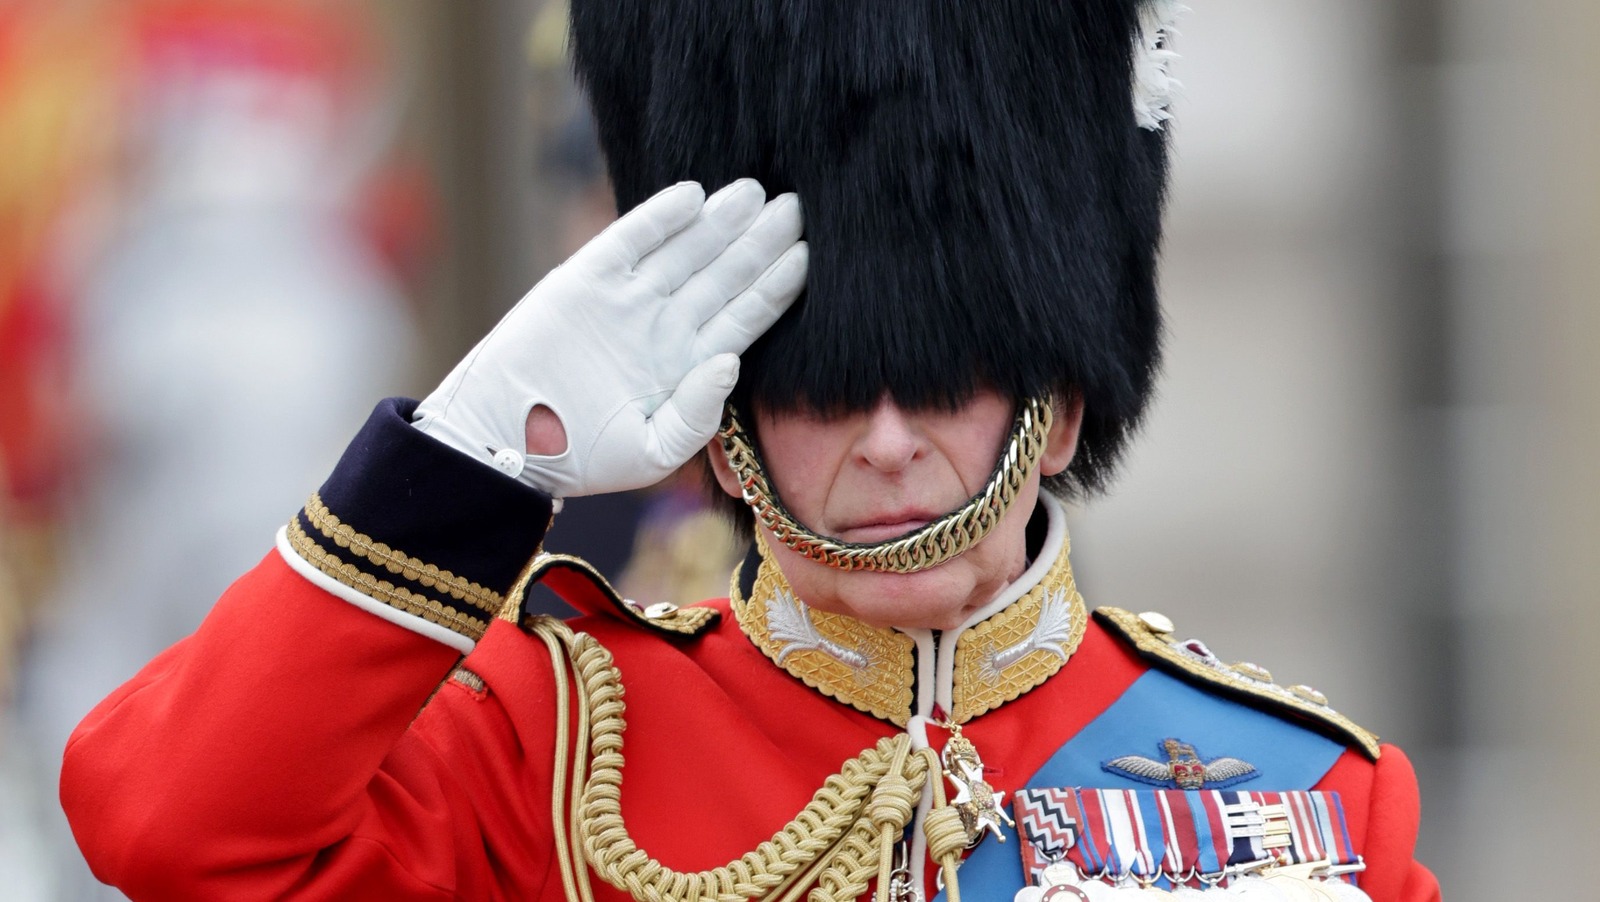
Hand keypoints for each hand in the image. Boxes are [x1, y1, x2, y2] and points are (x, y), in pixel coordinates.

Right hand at [412, 179, 805, 497]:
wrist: (505, 441)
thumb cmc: (581, 457)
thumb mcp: (652, 451)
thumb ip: (697, 415)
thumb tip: (730, 361)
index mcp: (689, 362)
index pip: (746, 315)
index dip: (776, 284)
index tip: (807, 254)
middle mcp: (666, 324)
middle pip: (725, 274)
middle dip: (759, 241)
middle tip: (794, 206)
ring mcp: (629, 299)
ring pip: (687, 250)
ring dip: (721, 222)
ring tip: (756, 193)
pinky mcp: (587, 279)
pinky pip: (631, 239)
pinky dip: (660, 217)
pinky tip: (694, 196)